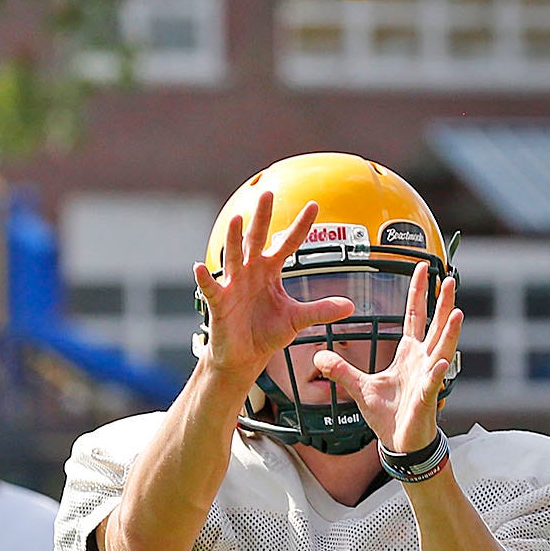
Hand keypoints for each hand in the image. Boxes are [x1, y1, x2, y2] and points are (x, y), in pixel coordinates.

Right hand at [193, 190, 355, 386]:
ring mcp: (233, 285)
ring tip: (237, 219)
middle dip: (262, 218)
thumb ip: (321, 310)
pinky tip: (198, 268)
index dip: (300, 226)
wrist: (244, 356)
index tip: (314, 205)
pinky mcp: (219, 303)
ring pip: (234, 257)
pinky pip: (211, 289)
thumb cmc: (266, 333)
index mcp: (270, 270)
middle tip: (267, 194)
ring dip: (234, 238)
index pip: (288, 243)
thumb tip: (350, 306)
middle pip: (256, 239)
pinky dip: (204, 279)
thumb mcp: (297, 320)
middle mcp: (251, 271)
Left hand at [310, 262, 461, 452]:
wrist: (399, 442)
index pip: (416, 317)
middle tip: (449, 279)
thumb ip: (341, 370)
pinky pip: (432, 384)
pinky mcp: (426, 399)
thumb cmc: (387, 414)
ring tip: (456, 313)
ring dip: (449, 333)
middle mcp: (423, 361)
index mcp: (409, 354)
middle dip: (442, 303)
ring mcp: (428, 378)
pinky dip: (436, 374)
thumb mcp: (359, 387)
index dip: (419, 293)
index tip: (423, 269)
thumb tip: (318, 357)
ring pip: (441, 350)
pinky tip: (441, 362)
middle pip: (435, 326)